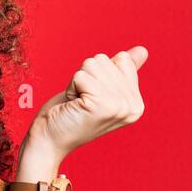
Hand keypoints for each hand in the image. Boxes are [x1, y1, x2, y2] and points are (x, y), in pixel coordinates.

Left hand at [25, 46, 147, 162]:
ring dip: (77, 82)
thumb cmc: (70, 114)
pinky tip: (72, 105)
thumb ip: (121, 71)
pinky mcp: (101, 105)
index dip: (98, 73)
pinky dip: (71, 87)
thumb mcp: (98, 89)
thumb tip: (142, 50)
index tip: (92, 96)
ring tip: (77, 103)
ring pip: (92, 65)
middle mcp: (133, 106)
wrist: (49, 140)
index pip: (122, 60)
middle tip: (81, 102)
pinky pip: (80, 76)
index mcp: (136, 103)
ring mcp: (119, 106)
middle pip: (104, 60)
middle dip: (86, 77)